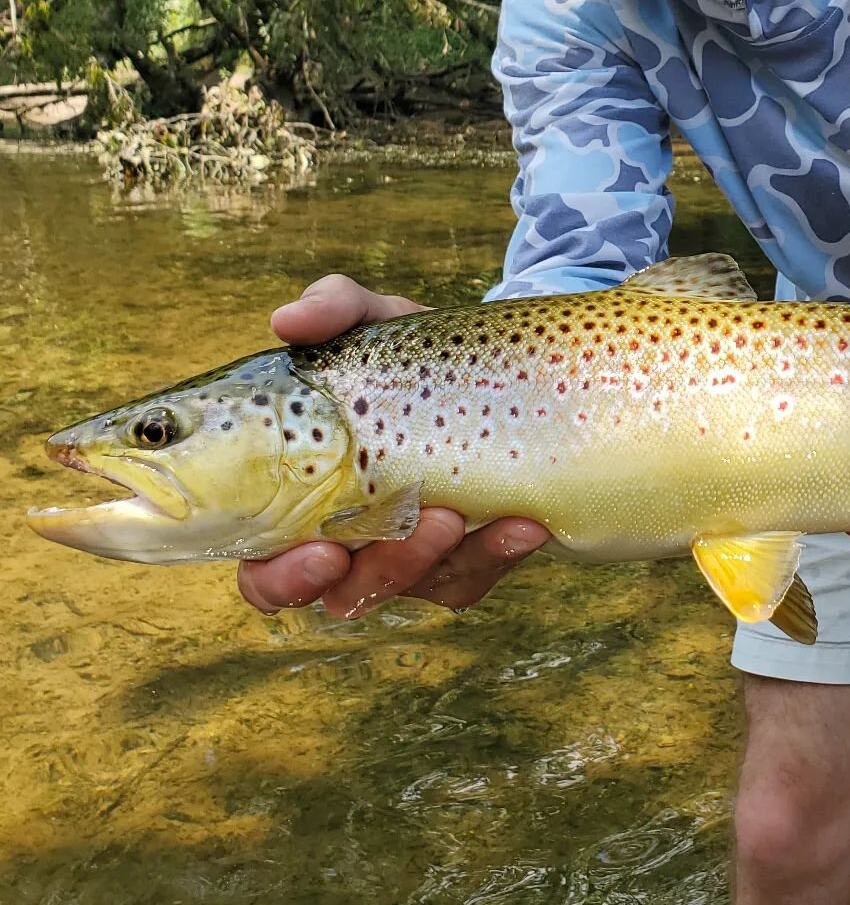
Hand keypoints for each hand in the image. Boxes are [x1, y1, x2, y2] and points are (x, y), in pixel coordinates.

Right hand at [237, 274, 548, 617]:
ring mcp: (414, 554)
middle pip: (343, 594)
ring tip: (461, 513)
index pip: (267, 570)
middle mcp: (353, 539)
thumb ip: (332, 310)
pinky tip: (526, 524)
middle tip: (410, 529)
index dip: (282, 578)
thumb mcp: (374, 320)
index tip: (321, 550)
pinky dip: (500, 552)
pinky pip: (479, 573)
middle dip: (375, 577)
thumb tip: (288, 320)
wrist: (493, 365)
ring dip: (439, 558)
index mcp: (303, 500)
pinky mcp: (470, 557)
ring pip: (419, 586)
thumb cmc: (409, 354)